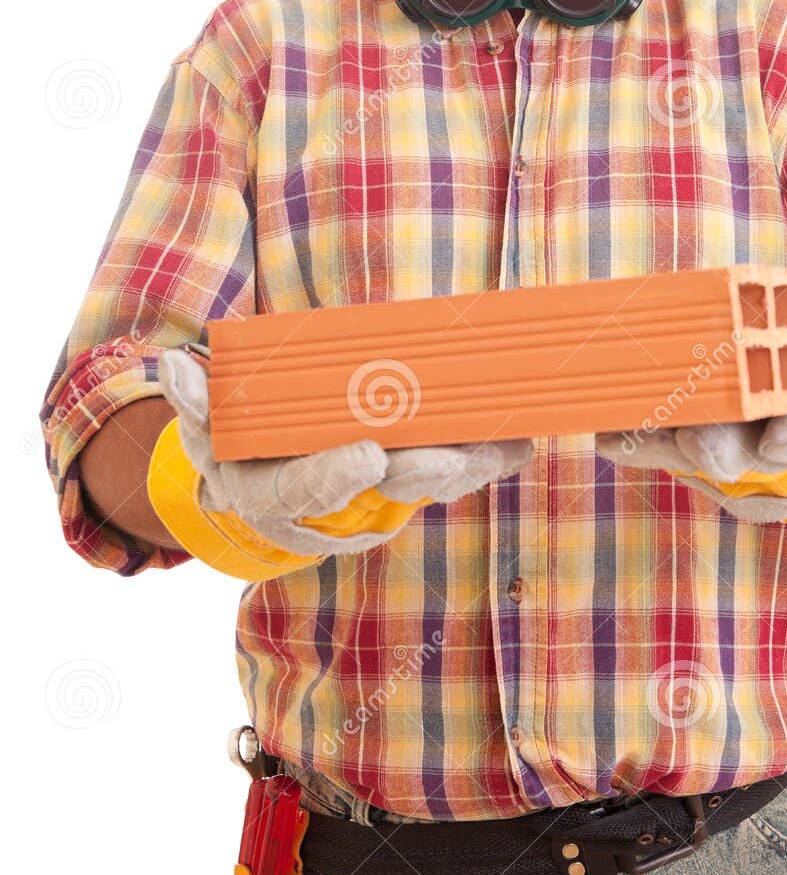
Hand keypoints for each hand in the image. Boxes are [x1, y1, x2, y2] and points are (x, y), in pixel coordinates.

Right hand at [158, 349, 533, 555]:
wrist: (261, 483)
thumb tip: (177, 367)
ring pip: (426, 485)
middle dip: (422, 472)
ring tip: (506, 441)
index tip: (366, 457)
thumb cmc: (235, 442)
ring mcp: (374, 499)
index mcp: (277, 491)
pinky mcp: (408, 482)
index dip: (336, 477)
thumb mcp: (205, 425)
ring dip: (468, 465)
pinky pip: (449, 471)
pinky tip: (520, 441)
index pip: (307, 489)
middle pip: (382, 492)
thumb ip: (196, 400)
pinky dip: (484, 457)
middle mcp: (331, 507)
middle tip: (456, 455)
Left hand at [595, 290, 786, 523]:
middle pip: (751, 461)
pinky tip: (607, 432)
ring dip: (666, 445)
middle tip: (697, 442)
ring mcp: (745, 470)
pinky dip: (639, 444)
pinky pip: (669, 455)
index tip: (785, 430)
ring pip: (700, 461)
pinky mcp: (707, 465)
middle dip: (720, 451)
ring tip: (629, 427)